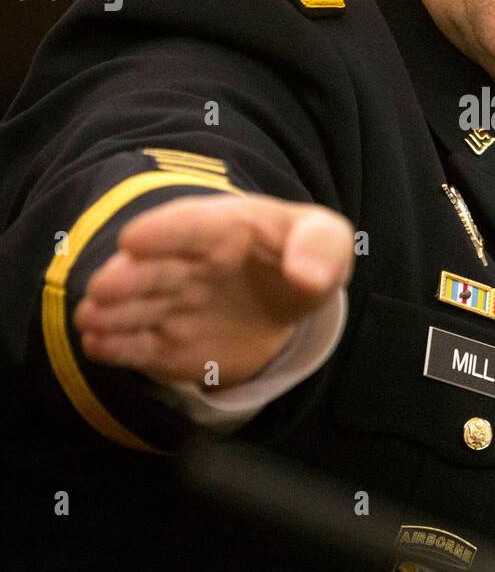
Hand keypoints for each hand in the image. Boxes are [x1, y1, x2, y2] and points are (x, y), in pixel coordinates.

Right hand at [73, 194, 353, 387]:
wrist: (285, 295)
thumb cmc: (304, 256)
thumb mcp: (327, 241)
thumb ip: (323, 248)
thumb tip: (307, 276)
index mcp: (228, 226)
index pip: (194, 224)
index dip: (164, 232)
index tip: (133, 239)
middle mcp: (192, 262)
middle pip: (156, 268)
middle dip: (127, 277)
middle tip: (102, 287)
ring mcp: (176, 302)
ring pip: (140, 306)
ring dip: (113, 312)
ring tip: (90, 318)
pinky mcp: (168, 341)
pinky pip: (140, 345)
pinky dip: (118, 347)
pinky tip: (96, 346)